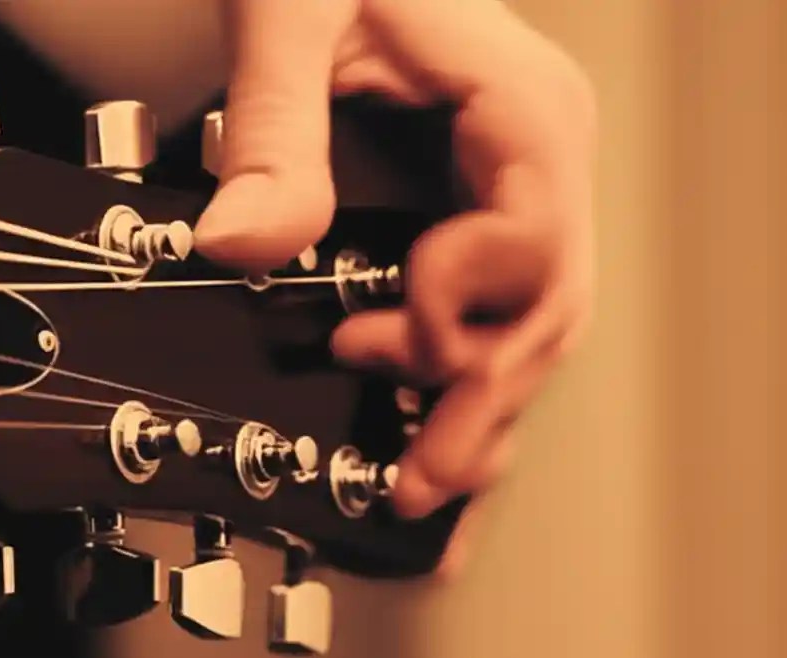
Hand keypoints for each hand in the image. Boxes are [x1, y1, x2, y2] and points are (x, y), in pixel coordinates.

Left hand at [194, 0, 596, 576]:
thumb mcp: (291, 12)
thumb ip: (273, 129)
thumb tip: (242, 245)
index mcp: (524, 105)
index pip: (532, 234)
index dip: (464, 300)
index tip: (374, 328)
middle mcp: (539, 157)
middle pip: (544, 304)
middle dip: (479, 398)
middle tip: (418, 479)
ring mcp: (521, 190)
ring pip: (529, 325)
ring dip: (478, 407)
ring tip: (420, 481)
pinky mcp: (483, 215)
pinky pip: (497, 310)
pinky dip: (466, 377)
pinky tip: (431, 429)